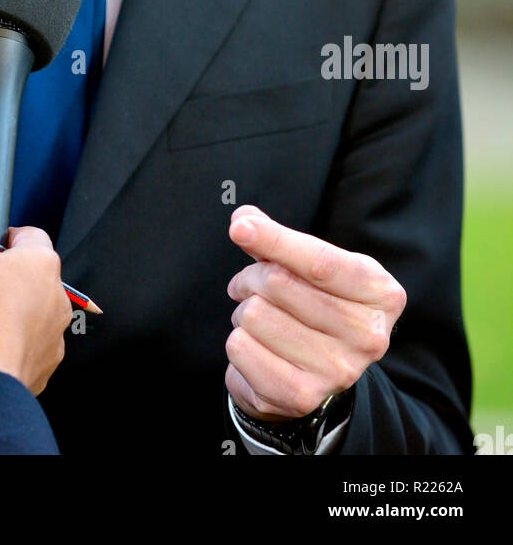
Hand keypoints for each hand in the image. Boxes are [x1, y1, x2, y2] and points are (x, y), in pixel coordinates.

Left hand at [226, 205, 405, 422]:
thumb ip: (279, 239)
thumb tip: (244, 222)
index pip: (320, 262)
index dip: (276, 240)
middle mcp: (367, 336)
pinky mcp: (302, 396)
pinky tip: (259, 347)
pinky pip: (240, 348)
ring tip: (262, 318)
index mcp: (381, 293)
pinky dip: (238, 341)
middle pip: (279, 283)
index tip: (240, 228)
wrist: (318, 371)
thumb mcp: (314, 265)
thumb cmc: (317, 303)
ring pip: (254, 314)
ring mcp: (337, 370)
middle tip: (254, 285)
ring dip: (244, 310)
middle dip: (253, 277)